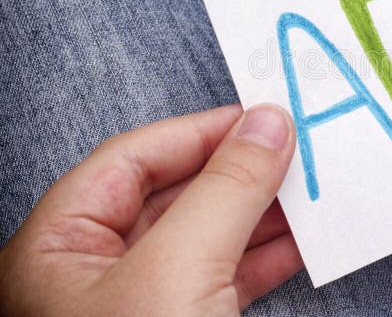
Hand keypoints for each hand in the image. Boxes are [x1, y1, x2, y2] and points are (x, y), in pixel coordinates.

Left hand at [0, 104, 300, 314]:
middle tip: (294, 148)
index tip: (261, 117)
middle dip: (241, 172)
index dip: (200, 132)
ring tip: (309, 189)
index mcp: (58, 250)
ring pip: (208, 235)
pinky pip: (227, 275)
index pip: (131, 160)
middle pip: (176, 194)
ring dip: (263, 212)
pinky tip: (301, 239)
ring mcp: (141, 304)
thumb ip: (225, 190)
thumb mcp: (178, 269)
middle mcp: (94, 274)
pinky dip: (267, 255)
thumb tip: (268, 126)